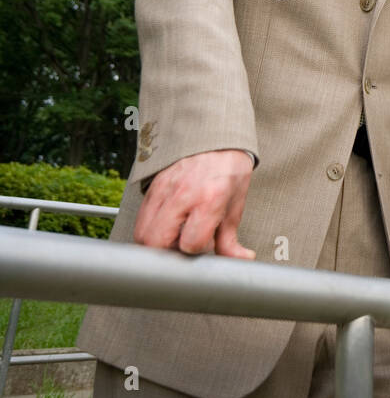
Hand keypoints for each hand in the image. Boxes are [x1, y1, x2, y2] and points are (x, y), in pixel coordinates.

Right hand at [134, 149, 255, 258]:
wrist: (216, 138)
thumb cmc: (228, 170)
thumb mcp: (235, 205)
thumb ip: (230, 239)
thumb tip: (240, 259)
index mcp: (209, 199)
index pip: (191, 243)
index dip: (197, 251)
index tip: (203, 245)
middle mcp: (182, 194)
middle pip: (157, 242)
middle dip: (168, 254)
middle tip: (182, 248)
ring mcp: (163, 189)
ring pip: (142, 234)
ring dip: (156, 244)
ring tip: (174, 238)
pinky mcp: (151, 187)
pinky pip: (141, 219)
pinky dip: (149, 229)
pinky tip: (165, 227)